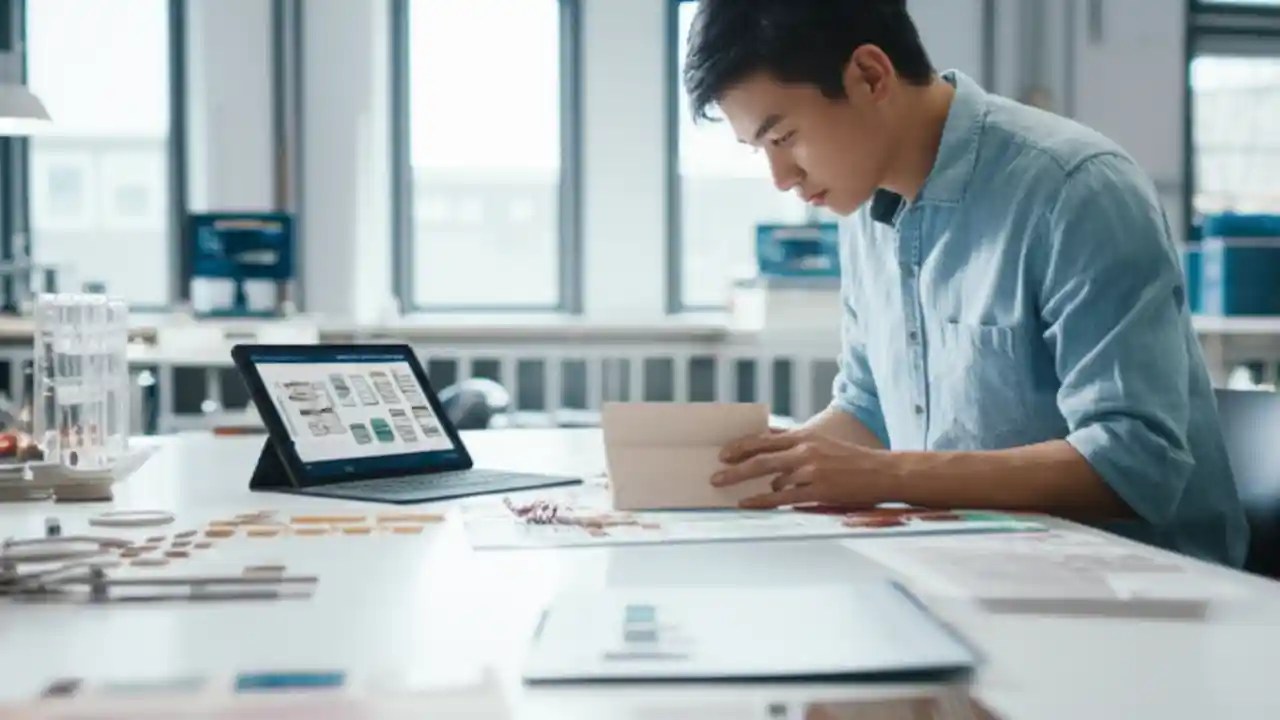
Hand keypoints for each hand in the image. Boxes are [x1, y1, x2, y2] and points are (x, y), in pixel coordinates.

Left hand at [712, 430, 896, 509]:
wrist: (883, 471)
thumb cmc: (851, 459)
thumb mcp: (822, 443)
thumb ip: (797, 445)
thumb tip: (771, 451)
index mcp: (805, 436)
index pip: (765, 438)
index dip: (741, 445)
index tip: (724, 452)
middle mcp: (805, 450)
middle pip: (760, 457)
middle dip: (734, 466)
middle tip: (715, 475)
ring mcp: (811, 470)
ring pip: (771, 478)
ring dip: (750, 485)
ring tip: (731, 492)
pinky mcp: (818, 490)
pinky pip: (782, 497)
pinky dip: (762, 501)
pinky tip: (747, 503)